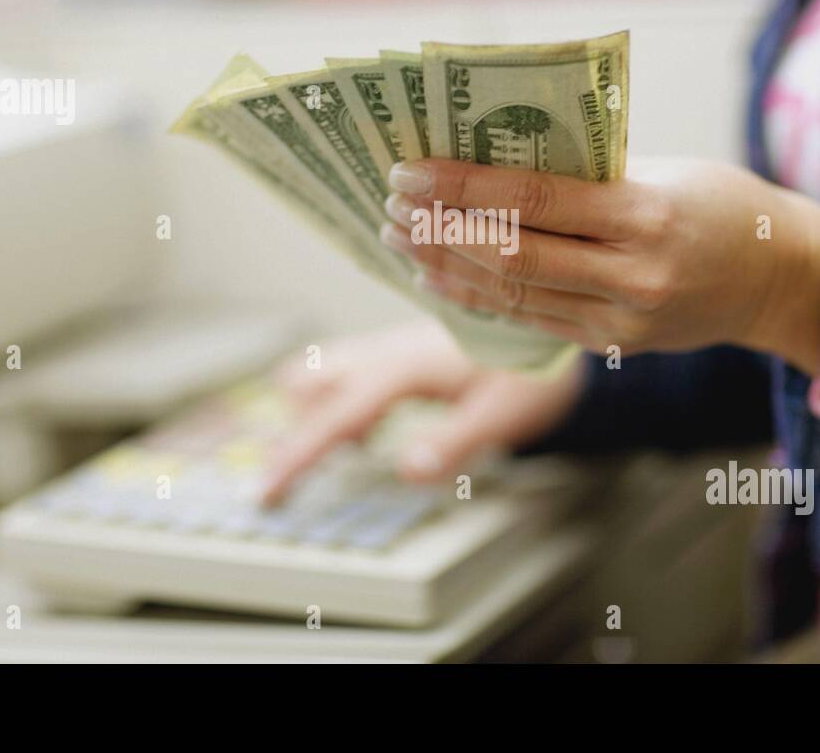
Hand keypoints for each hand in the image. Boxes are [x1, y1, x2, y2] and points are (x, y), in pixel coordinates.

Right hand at [260, 320, 585, 503]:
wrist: (553, 330)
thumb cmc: (535, 371)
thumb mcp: (505, 414)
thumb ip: (454, 441)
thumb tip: (406, 469)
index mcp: (406, 367)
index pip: (336, 416)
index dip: (298, 455)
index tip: (266, 489)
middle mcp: (389, 350)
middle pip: (308, 385)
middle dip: (295, 429)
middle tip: (298, 473)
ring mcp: (390, 346)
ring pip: (321, 372)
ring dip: (315, 413)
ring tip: (346, 451)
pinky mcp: (398, 350)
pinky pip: (345, 372)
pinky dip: (338, 402)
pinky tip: (369, 429)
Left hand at [381, 156, 819, 374]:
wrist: (780, 279)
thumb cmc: (722, 205)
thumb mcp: (665, 170)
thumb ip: (590, 174)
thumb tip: (497, 161)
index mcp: (647, 215)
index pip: (535, 199)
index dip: (464, 186)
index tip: (411, 169)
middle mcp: (632, 275)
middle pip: (513, 254)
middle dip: (441, 229)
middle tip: (391, 204)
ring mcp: (621, 319)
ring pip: (514, 296)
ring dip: (446, 268)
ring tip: (399, 241)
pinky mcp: (612, 344)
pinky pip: (531, 322)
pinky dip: (479, 301)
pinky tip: (438, 281)